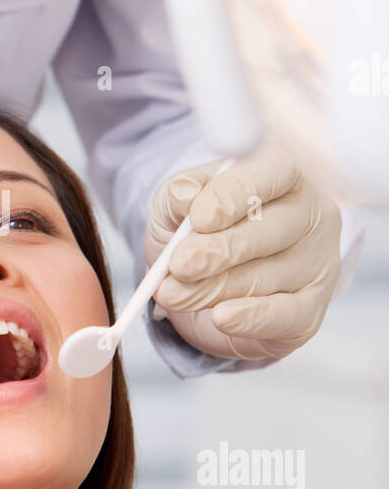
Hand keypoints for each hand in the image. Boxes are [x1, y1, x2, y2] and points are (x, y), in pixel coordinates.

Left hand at [144, 142, 342, 361]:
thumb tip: (183, 192)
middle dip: (219, 250)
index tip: (198, 218)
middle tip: (179, 266)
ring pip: (267, 276)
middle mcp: (312, 212)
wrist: (202, 284)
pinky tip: (221, 317)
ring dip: (213, 288)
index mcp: (282, 171)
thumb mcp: (175, 204)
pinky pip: (286, 315)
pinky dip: (250, 318)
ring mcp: (318, 261)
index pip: (273, 170)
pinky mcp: (312, 308)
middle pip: (271, 229)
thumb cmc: (197, 231)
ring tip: (171, 295)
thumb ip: (177, 195)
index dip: (235, 194)